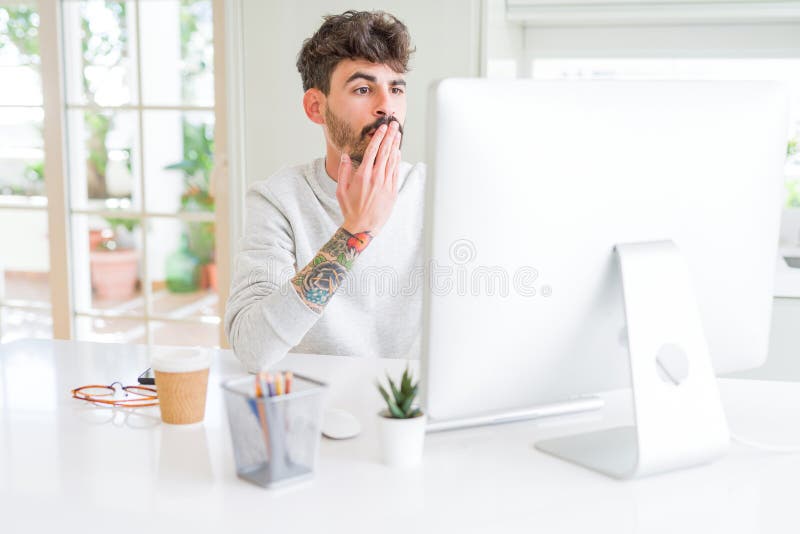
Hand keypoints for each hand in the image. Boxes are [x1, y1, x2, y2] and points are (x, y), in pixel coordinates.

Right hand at [336, 120, 401, 235]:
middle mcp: (376, 178)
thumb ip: (343, 171)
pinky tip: (398, 152)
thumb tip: (346, 156)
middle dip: (390, 136)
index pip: (373, 151)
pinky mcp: (392, 191)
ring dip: (395, 145)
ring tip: (398, 134)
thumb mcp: (341, 190)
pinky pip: (396, 172)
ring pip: (392, 160)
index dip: (379, 137)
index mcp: (363, 175)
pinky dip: (397, 160)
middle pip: (385, 152)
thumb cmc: (350, 209)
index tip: (383, 128)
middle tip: (395, 124)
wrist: (363, 227)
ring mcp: (386, 184)